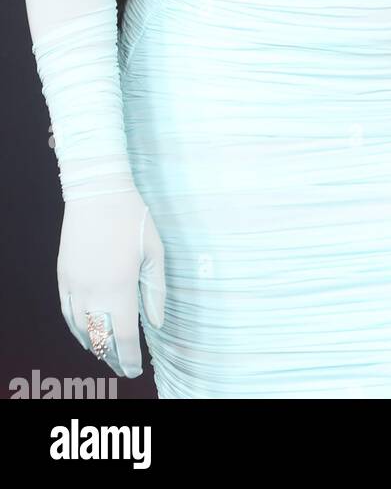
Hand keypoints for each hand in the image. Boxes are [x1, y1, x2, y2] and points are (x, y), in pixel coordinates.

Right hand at [56, 188, 165, 378]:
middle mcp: (93, 293)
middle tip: (124, 365)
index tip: (136, 369)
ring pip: (80, 329)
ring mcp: (74, 286)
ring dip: (93, 345)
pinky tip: (85, 331)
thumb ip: (156, 291)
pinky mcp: (63, 277)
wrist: (97, 192)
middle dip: (112, 356)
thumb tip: (156, 323)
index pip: (122, 337)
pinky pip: (67, 312)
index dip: (129, 357)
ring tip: (106, 353)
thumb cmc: (132, 218)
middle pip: (99, 338)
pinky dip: (76, 328)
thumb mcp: (154, 252)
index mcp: (119, 288)